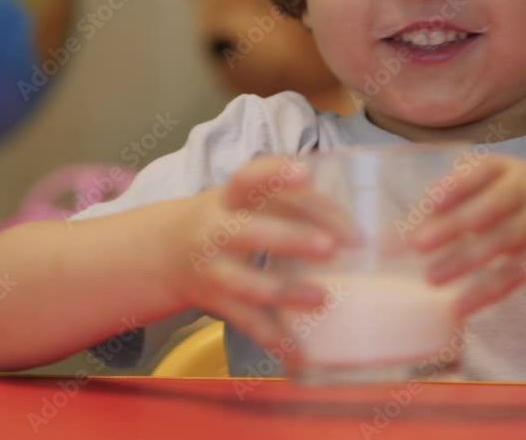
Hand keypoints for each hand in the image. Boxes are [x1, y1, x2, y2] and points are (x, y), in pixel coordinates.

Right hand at [167, 155, 357, 352]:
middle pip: (249, 232)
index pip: (248, 178)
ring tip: (321, 298)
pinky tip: (298, 352)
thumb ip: (298, 203)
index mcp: (229, 197)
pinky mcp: (217, 303)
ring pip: (246, 283)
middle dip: (289, 239)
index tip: (306, 172)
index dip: (275, 173)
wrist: (167, 251)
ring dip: (284, 292)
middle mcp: (216, 231)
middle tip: (330, 247)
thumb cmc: (232, 217)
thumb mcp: (252, 199)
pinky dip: (273, 339)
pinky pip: (247, 323)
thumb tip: (358, 227)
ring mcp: (214, 270)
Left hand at [409, 154, 525, 316]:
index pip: (479, 172)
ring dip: (465, 261)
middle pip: (490, 207)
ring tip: (432, 278)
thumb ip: (460, 201)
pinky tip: (460, 306)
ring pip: (502, 242)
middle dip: (454, 225)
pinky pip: (515, 274)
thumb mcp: (502, 184)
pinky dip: (487, 291)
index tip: (428, 202)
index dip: (454, 186)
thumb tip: (399, 231)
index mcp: (508, 168)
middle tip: (419, 243)